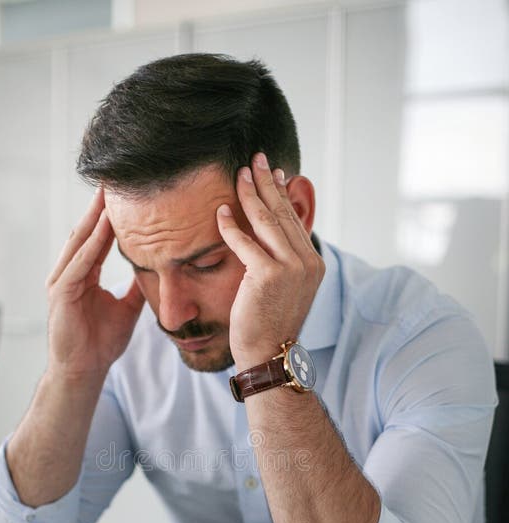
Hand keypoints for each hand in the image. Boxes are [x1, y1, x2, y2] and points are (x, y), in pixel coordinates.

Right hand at [45, 187, 144, 381]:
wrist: (84, 372)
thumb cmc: (101, 343)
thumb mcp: (127, 308)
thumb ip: (136, 288)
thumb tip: (154, 270)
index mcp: (83, 274)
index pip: (97, 237)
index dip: (110, 215)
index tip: (125, 193)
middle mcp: (69, 272)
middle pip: (86, 232)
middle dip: (99, 206)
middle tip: (114, 179)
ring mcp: (62, 282)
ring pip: (80, 242)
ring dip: (94, 217)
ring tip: (108, 194)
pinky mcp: (61, 294)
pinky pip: (78, 263)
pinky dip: (91, 245)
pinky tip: (103, 227)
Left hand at [216, 152, 324, 367]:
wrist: (269, 354)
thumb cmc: (269, 324)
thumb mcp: (282, 287)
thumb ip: (280, 259)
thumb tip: (268, 232)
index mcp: (313, 263)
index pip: (294, 220)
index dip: (281, 194)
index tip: (273, 173)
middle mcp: (307, 262)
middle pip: (283, 213)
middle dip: (267, 183)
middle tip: (256, 159)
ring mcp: (291, 267)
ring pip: (267, 221)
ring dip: (250, 194)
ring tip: (239, 174)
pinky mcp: (268, 274)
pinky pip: (245, 242)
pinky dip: (230, 226)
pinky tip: (219, 212)